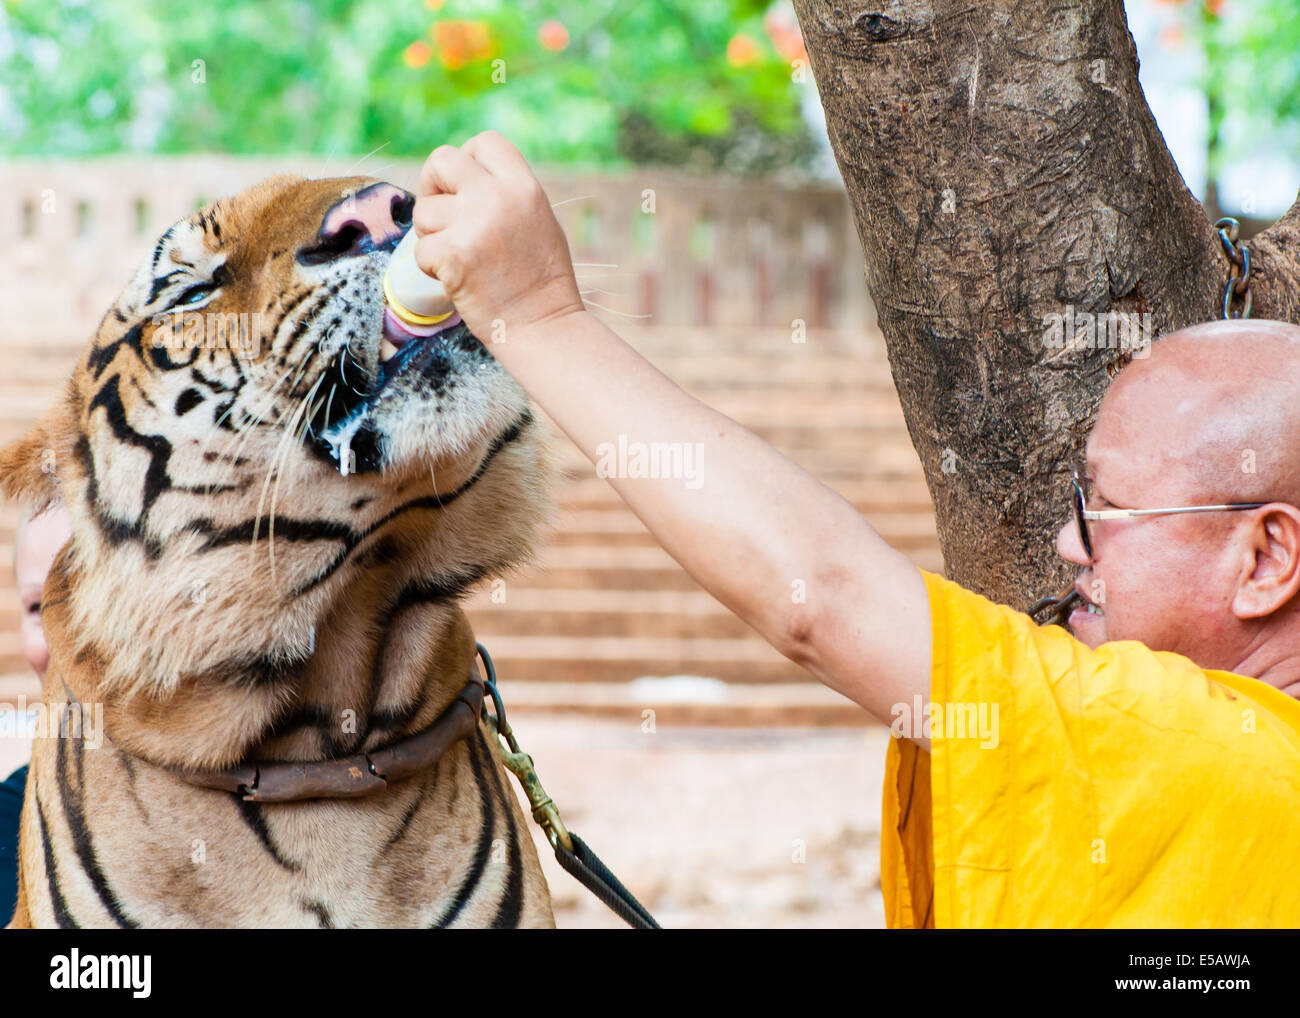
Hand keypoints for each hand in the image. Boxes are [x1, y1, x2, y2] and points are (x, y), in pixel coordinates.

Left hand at [412, 131, 585, 341]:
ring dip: (432, 234)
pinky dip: (431, 266)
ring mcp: (475, 225)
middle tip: (443, 216)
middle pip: (442, 160)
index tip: (464, 188)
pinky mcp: (454, 256)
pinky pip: (421, 248)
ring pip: (424, 210)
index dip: (467, 160)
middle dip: (433, 186)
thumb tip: (462, 176)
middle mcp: (499, 198)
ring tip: (461, 257)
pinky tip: (457, 278)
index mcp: (524, 186)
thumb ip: (505, 193)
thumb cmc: (541, 281)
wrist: (544, 327)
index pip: (484, 142)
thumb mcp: (537, 219)